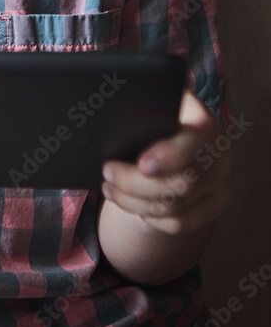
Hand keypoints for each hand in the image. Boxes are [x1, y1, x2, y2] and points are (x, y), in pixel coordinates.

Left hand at [101, 89, 231, 234]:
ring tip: (109, 187)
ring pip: (175, 208)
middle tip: (107, 172)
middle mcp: (219, 156)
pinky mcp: (214, 205)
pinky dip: (151, 218)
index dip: (169, 157)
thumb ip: (141, 103)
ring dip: (135, 202)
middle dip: (136, 182)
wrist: (180, 135)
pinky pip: (180, 224)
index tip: (142, 164)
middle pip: (181, 183)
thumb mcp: (155, 102)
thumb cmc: (158, 113)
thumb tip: (110, 108)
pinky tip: (130, 205)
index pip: (194, 143)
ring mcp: (220, 184)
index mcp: (204, 124)